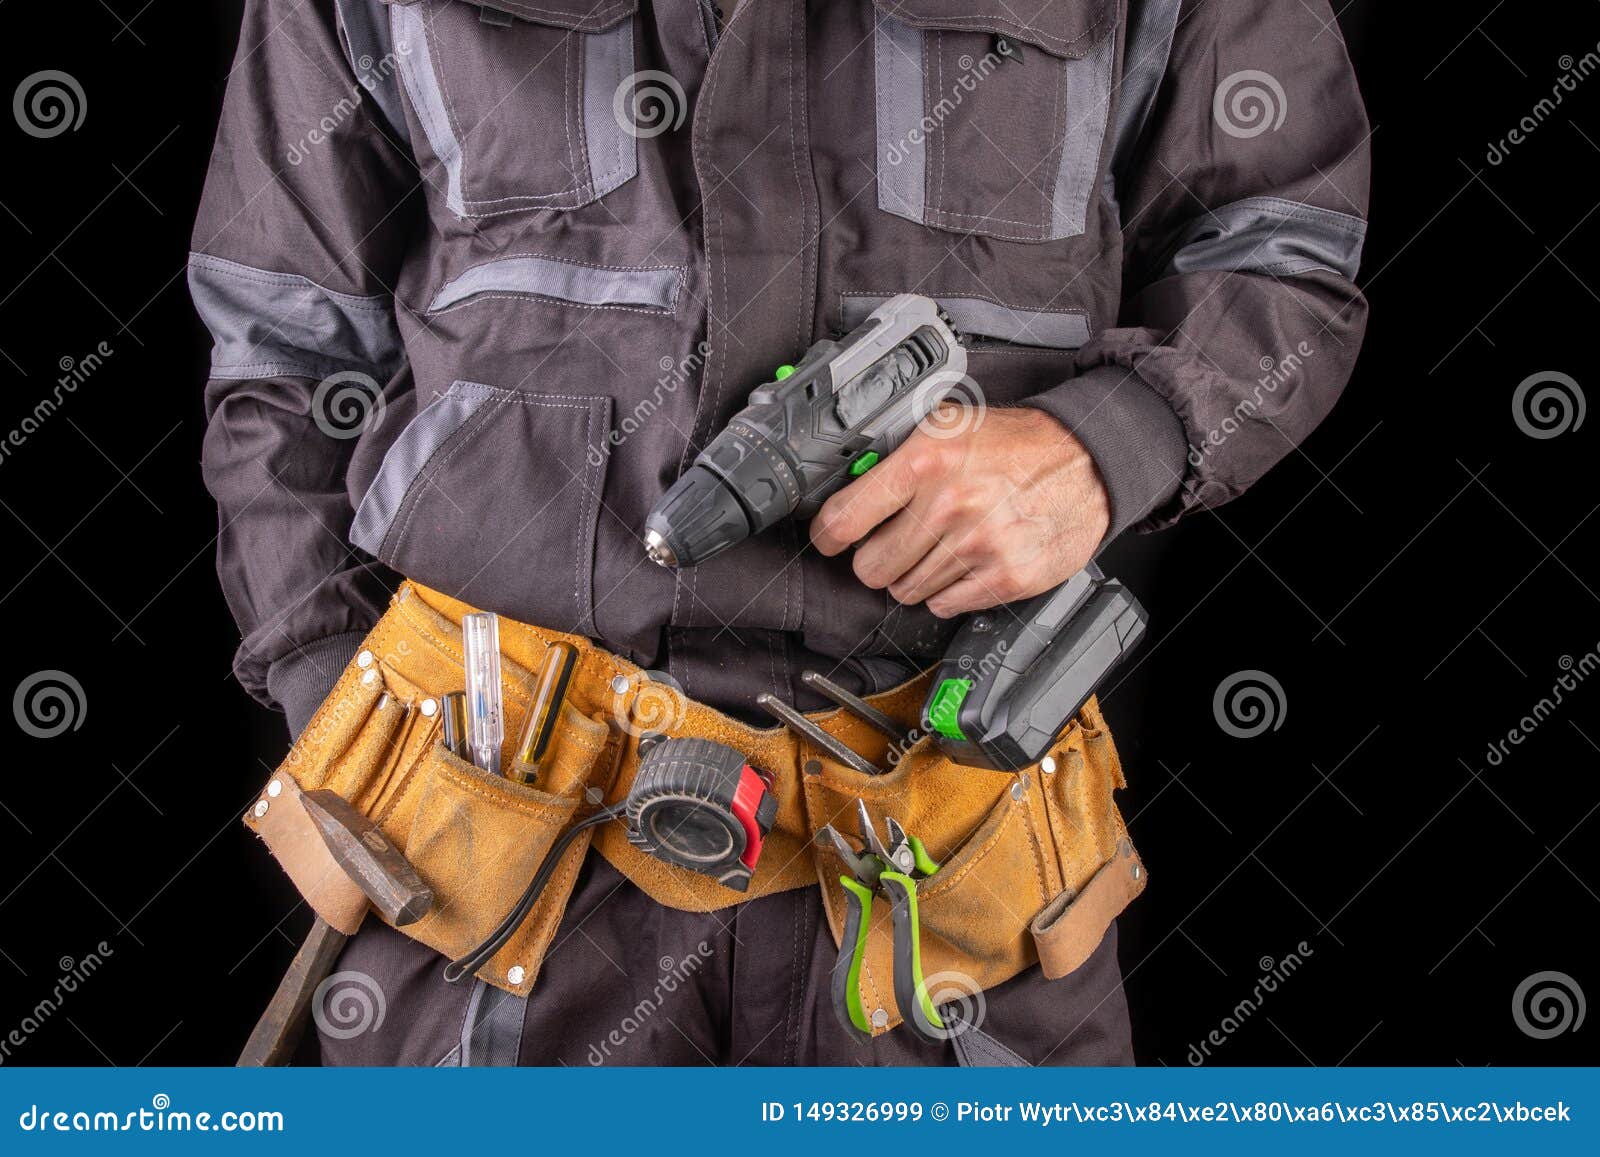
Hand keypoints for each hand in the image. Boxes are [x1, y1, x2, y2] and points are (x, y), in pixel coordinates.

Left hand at [810, 406, 1108, 617]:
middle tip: (893, 544)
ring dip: (914, 575)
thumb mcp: (948, 425)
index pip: (845, 519)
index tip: (832, 538)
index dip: (829, 534)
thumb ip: (897, 454)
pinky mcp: (1005, 577)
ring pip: (905, 590)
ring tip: (938, 548)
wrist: (1086, 461)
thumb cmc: (1015, 444)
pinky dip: (947, 591)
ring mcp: (978, 546)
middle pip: (870, 567)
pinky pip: (945, 605)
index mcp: (926, 462)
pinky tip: (962, 564)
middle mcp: (949, 505)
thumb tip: (850, 484)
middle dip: (875, 558)